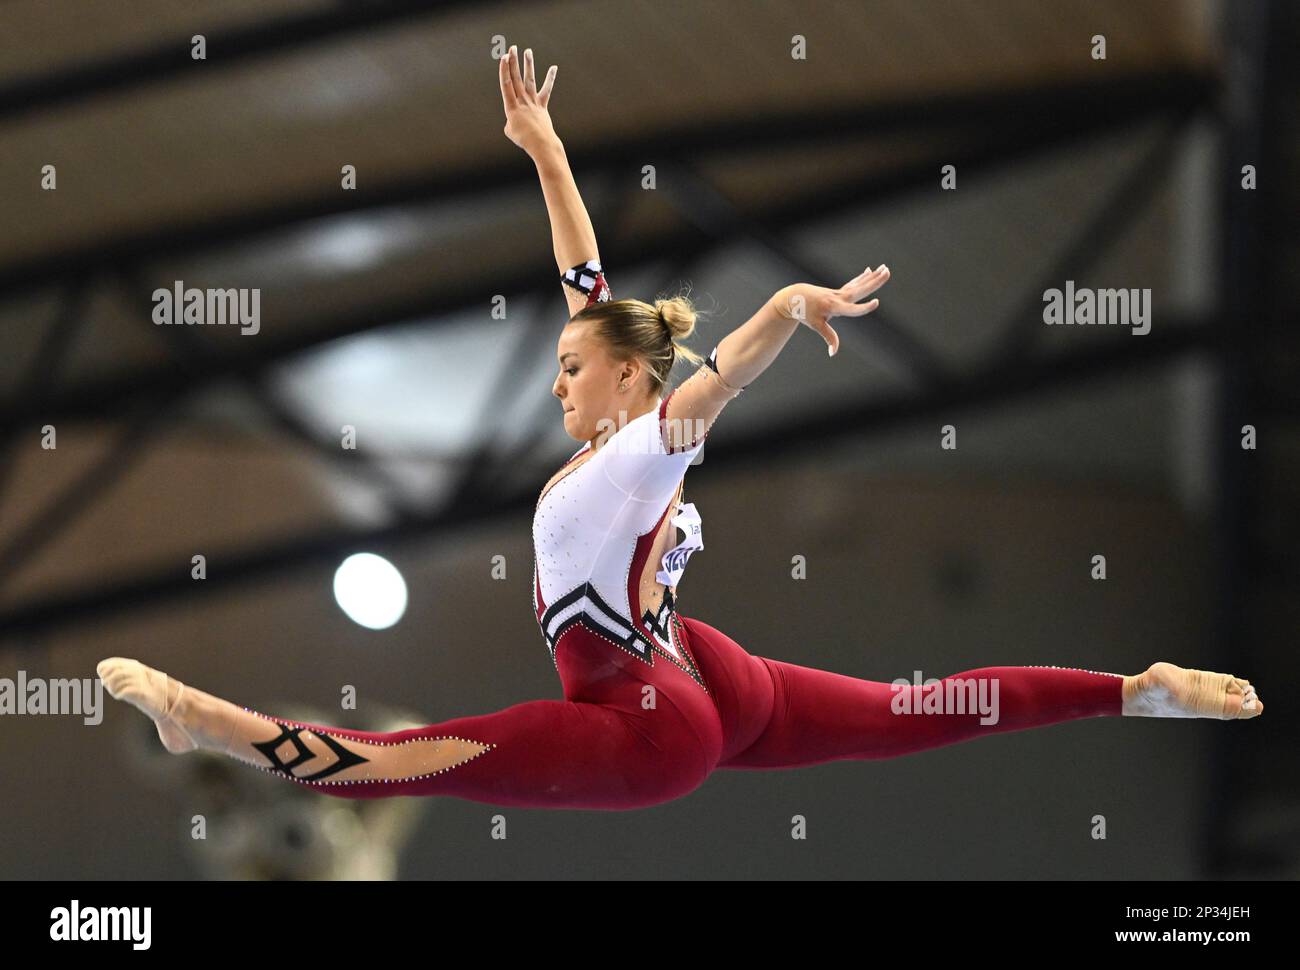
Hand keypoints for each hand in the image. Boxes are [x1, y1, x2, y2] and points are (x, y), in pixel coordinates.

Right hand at [498, 45, 558, 156]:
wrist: (541, 144)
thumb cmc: (523, 139)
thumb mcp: (509, 130)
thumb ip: (511, 120)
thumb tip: (518, 117)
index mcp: (511, 107)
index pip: (506, 84)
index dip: (504, 70)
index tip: (504, 58)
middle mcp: (522, 101)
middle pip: (516, 78)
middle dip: (514, 62)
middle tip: (512, 48)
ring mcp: (533, 102)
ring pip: (530, 79)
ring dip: (528, 64)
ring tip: (527, 51)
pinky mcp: (542, 105)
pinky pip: (547, 89)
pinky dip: (550, 78)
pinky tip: (553, 68)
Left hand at [774, 266, 889, 356]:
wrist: (795, 297)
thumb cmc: (805, 312)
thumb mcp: (816, 326)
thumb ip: (829, 337)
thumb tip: (833, 353)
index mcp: (834, 307)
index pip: (852, 309)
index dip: (864, 308)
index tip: (876, 302)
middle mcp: (838, 297)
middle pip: (860, 289)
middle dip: (874, 282)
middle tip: (887, 272)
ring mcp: (839, 292)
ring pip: (859, 284)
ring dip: (873, 277)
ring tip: (885, 269)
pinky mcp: (838, 291)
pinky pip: (853, 283)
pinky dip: (862, 277)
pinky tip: (870, 270)